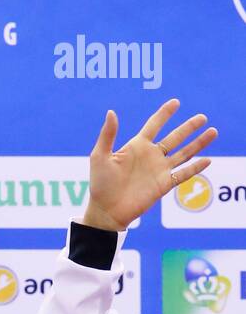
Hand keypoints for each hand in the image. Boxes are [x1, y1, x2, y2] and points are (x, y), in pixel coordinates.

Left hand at [82, 99, 218, 230]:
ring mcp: (159, 170)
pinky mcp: (164, 185)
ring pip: (184, 153)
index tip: (176, 102)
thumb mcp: (100, 156)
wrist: (106, 211)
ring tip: (213, 131)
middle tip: (202, 117)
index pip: (154, 125)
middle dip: (189, 127)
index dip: (165, 114)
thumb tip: (111, 112)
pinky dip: (196, 168)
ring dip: (198, 143)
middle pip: (175, 137)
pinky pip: (183, 175)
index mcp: (137, 146)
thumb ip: (108, 135)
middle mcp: (151, 156)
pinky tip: (208, 160)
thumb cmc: (100, 185)